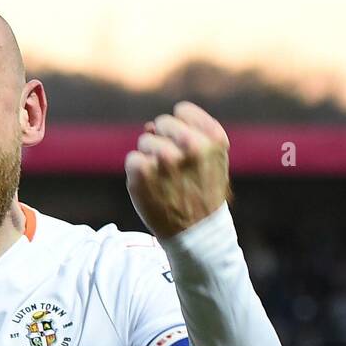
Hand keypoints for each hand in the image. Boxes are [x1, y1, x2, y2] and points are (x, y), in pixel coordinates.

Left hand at [124, 101, 231, 240]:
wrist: (196, 234)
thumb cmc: (202, 194)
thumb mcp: (210, 161)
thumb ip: (190, 135)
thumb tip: (149, 126)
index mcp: (213, 138)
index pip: (182, 111)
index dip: (179, 129)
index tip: (184, 149)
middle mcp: (192, 145)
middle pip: (162, 123)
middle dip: (163, 141)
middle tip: (173, 169)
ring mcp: (166, 158)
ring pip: (145, 141)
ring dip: (150, 159)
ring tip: (164, 181)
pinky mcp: (143, 172)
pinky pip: (132, 159)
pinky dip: (137, 173)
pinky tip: (152, 188)